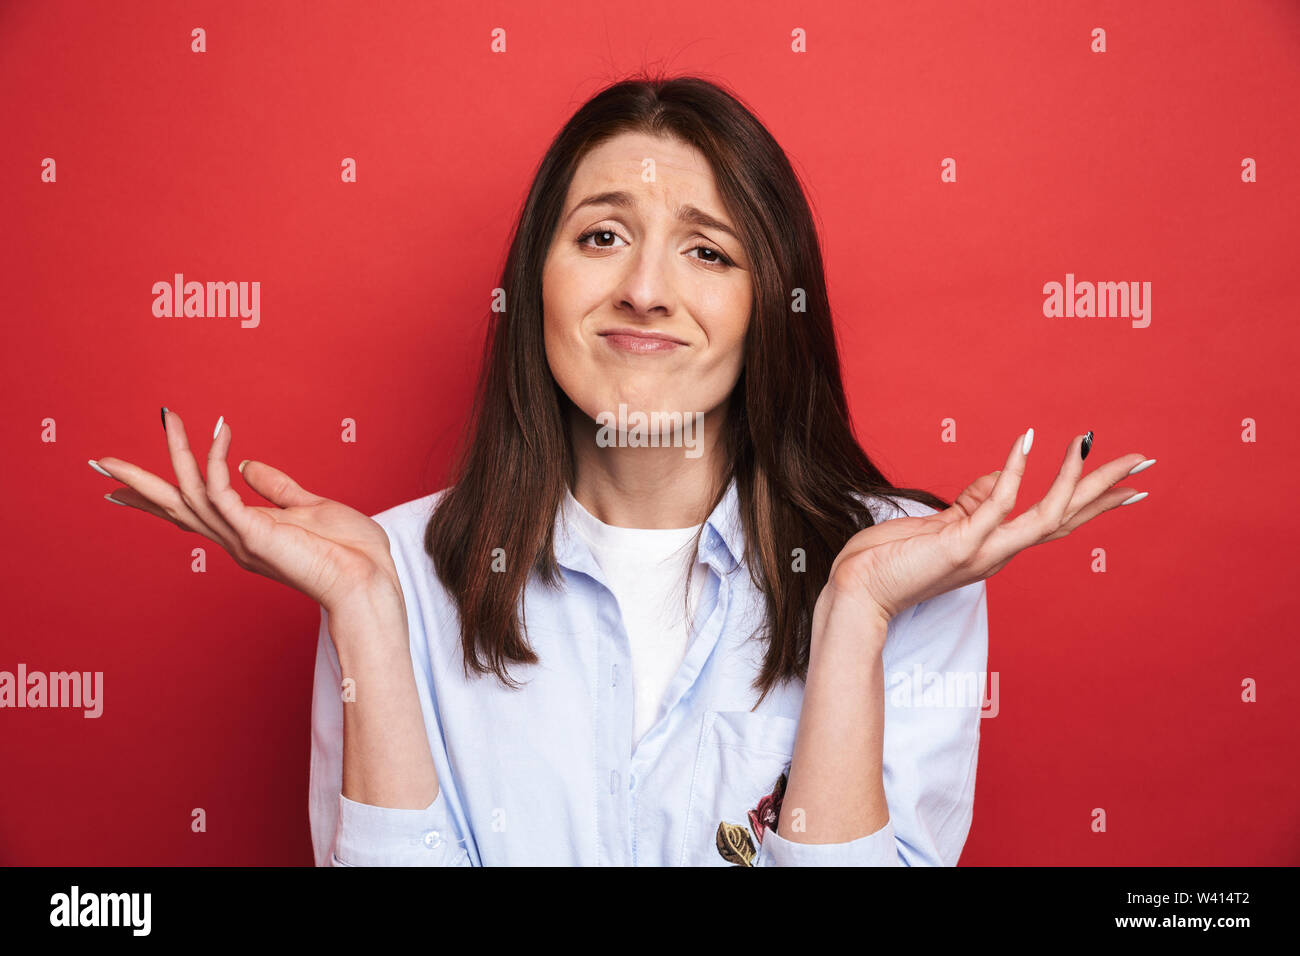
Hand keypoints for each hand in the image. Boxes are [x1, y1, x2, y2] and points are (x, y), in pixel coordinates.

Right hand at [90, 409, 402, 615]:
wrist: (371, 582)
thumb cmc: (350, 553)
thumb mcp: (310, 509)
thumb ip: (278, 488)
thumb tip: (249, 465)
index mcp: (246, 533)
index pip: (192, 513)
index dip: (155, 499)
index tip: (119, 490)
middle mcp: (236, 539)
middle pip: (174, 507)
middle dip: (137, 484)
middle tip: (100, 460)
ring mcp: (242, 539)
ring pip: (191, 493)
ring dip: (177, 453)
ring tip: (168, 417)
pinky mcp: (255, 535)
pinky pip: (224, 493)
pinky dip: (218, 461)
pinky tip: (222, 434)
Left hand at [815, 430, 1152, 641]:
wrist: (857, 594)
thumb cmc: (890, 560)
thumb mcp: (941, 524)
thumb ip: (974, 503)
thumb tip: (1002, 475)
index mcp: (996, 548)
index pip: (1055, 521)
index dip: (1093, 503)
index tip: (1128, 483)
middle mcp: (998, 553)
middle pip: (1066, 518)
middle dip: (1106, 490)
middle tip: (1144, 461)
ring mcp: (983, 552)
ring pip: (1046, 515)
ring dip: (1074, 480)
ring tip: (1090, 444)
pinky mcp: (960, 546)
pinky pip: (997, 504)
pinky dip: (1014, 470)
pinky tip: (1026, 440)